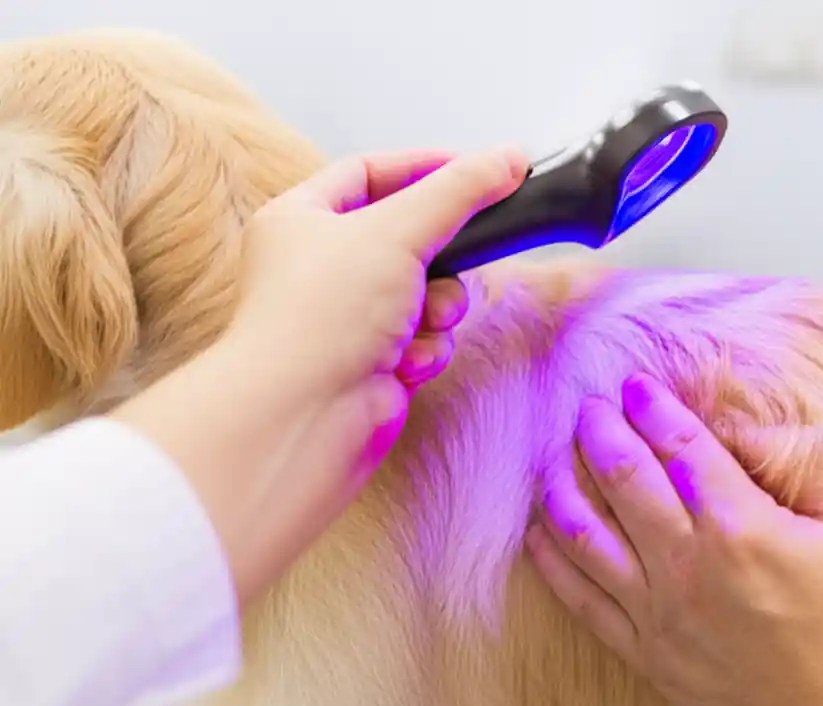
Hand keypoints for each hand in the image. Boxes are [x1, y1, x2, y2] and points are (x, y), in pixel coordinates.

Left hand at [114, 146, 527, 604]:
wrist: (303, 417)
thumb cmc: (318, 319)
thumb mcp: (397, 231)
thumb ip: (460, 191)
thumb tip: (507, 158)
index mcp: (301, 219)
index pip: (370, 171)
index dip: (424, 167)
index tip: (477, 171)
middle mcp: (319, 266)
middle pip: (408, 235)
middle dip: (443, 255)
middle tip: (463, 254)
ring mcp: (346, 317)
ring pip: (426, 291)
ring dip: (439, 307)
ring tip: (424, 320)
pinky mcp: (372, 361)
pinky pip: (425, 337)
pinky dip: (426, 347)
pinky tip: (405, 361)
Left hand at [526, 372, 822, 705]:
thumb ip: (795, 467)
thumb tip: (739, 426)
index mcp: (741, 527)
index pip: (681, 445)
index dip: (653, 406)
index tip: (636, 384)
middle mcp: (688, 564)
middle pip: (623, 476)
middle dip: (600, 429)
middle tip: (591, 406)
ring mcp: (659, 612)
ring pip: (585, 533)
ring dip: (562, 485)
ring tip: (554, 457)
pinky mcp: (645, 653)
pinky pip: (581, 599)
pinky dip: (551, 560)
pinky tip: (538, 533)